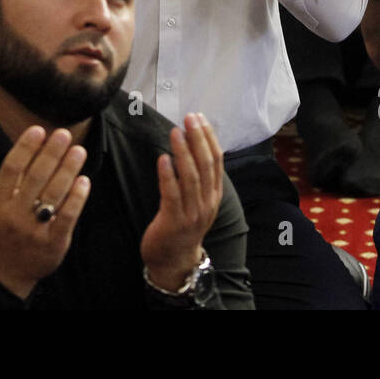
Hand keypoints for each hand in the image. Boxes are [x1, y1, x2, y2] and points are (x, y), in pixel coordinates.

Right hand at [0, 127, 90, 299]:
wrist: (1, 276)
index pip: (11, 169)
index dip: (25, 147)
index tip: (38, 130)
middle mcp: (14, 217)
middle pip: (35, 178)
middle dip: (51, 153)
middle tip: (63, 133)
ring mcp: (34, 231)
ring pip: (54, 195)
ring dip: (68, 170)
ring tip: (78, 150)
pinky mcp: (53, 243)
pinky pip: (67, 218)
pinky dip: (77, 199)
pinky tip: (84, 181)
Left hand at [141, 113, 223, 291]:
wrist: (174, 260)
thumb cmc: (182, 225)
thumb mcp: (198, 201)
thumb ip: (198, 177)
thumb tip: (193, 144)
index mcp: (214, 195)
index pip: (217, 161)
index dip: (208, 137)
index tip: (199, 118)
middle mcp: (207, 202)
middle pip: (206, 165)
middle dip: (198, 139)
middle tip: (189, 118)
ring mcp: (192, 213)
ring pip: (191, 177)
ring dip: (183, 152)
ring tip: (175, 132)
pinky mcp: (173, 221)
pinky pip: (172, 194)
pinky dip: (168, 175)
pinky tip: (163, 159)